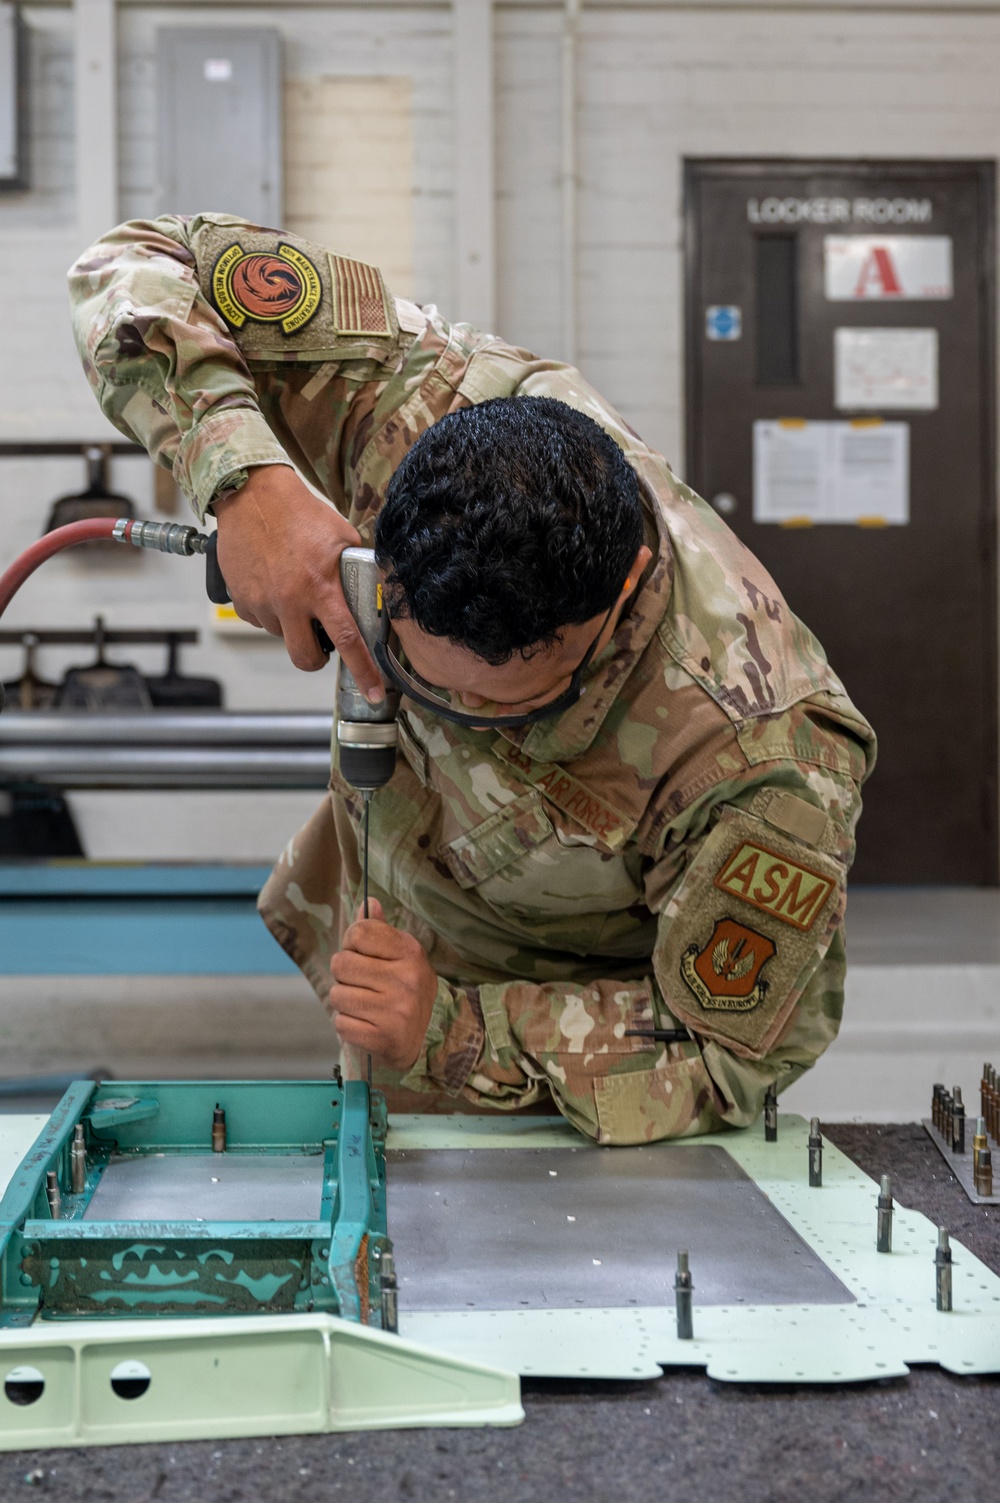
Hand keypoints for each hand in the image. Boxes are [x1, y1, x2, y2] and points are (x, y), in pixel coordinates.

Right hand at [214, 465, 382, 698]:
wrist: (251, 494)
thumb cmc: (300, 512)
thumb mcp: (342, 537)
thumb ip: (357, 569)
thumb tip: (373, 591)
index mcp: (321, 587)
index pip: (348, 641)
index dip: (364, 672)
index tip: (374, 693)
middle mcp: (290, 601)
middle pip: (305, 658)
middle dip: (316, 659)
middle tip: (322, 644)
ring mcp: (262, 602)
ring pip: (281, 636)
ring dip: (291, 626)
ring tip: (293, 592)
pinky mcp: (241, 599)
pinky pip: (259, 619)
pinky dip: (268, 611)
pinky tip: (273, 585)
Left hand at [330, 899, 437, 1069]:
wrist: (430, 1034)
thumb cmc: (405, 987)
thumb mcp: (400, 954)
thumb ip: (379, 930)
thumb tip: (368, 900)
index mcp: (410, 951)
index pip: (358, 932)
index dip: (351, 944)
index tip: (362, 956)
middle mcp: (406, 979)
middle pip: (341, 964)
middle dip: (344, 974)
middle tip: (361, 983)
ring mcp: (396, 1010)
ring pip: (337, 995)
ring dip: (344, 1001)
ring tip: (364, 1004)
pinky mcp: (384, 1038)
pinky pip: (341, 1024)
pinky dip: (348, 1025)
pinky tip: (366, 1023)